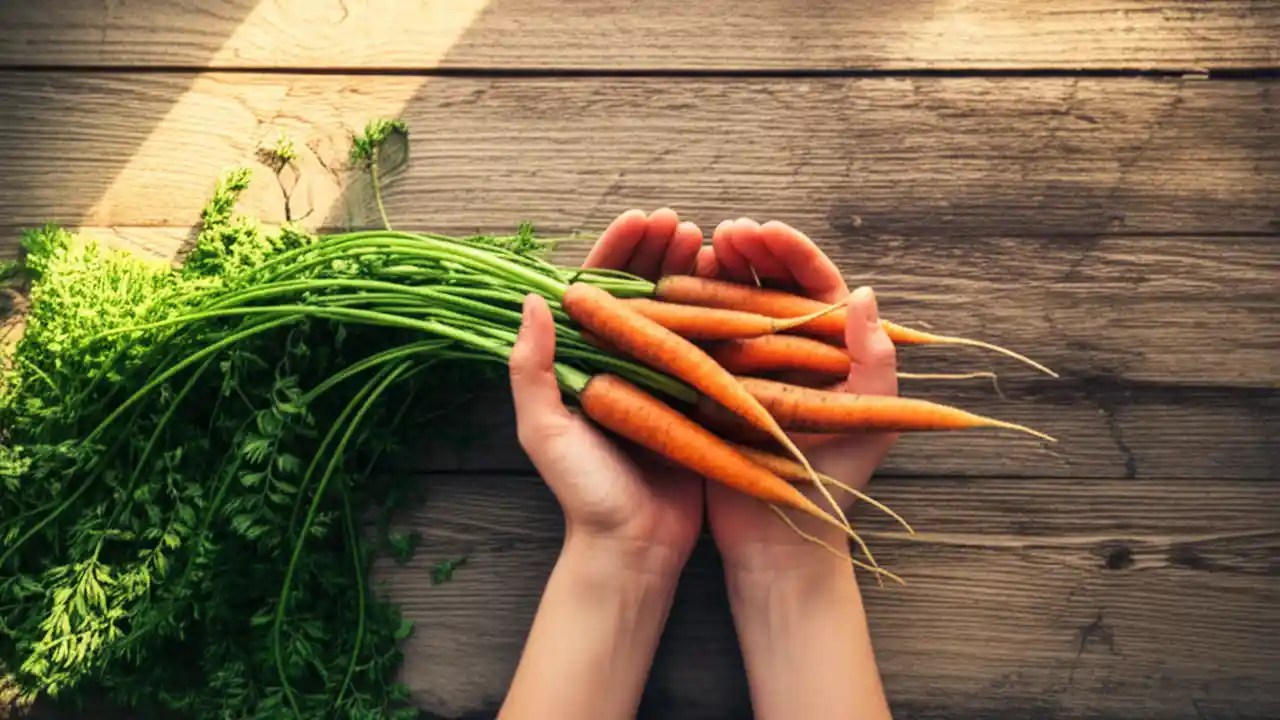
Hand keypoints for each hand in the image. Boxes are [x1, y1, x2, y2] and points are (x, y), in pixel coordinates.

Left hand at [508, 208, 705, 573]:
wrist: (636, 546)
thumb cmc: (584, 491)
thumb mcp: (544, 430)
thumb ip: (531, 368)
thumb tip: (532, 298)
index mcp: (583, 360)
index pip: (598, 290)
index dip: (618, 251)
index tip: (642, 220)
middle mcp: (625, 361)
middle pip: (642, 290)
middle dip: (659, 252)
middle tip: (682, 224)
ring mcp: (665, 378)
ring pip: (679, 311)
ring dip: (692, 273)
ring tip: (710, 243)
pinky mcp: (701, 398)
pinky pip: (712, 347)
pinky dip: (723, 315)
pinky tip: (737, 289)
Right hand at [702, 218, 899, 574]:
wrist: (781, 541)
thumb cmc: (835, 484)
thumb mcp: (868, 422)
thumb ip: (875, 362)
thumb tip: (863, 294)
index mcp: (826, 351)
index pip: (812, 284)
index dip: (791, 252)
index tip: (766, 231)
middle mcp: (783, 353)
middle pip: (766, 284)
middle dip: (748, 251)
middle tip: (727, 233)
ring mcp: (743, 367)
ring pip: (727, 305)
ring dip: (714, 271)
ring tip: (697, 249)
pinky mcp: (707, 387)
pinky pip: (694, 339)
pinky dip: (683, 310)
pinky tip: (668, 289)